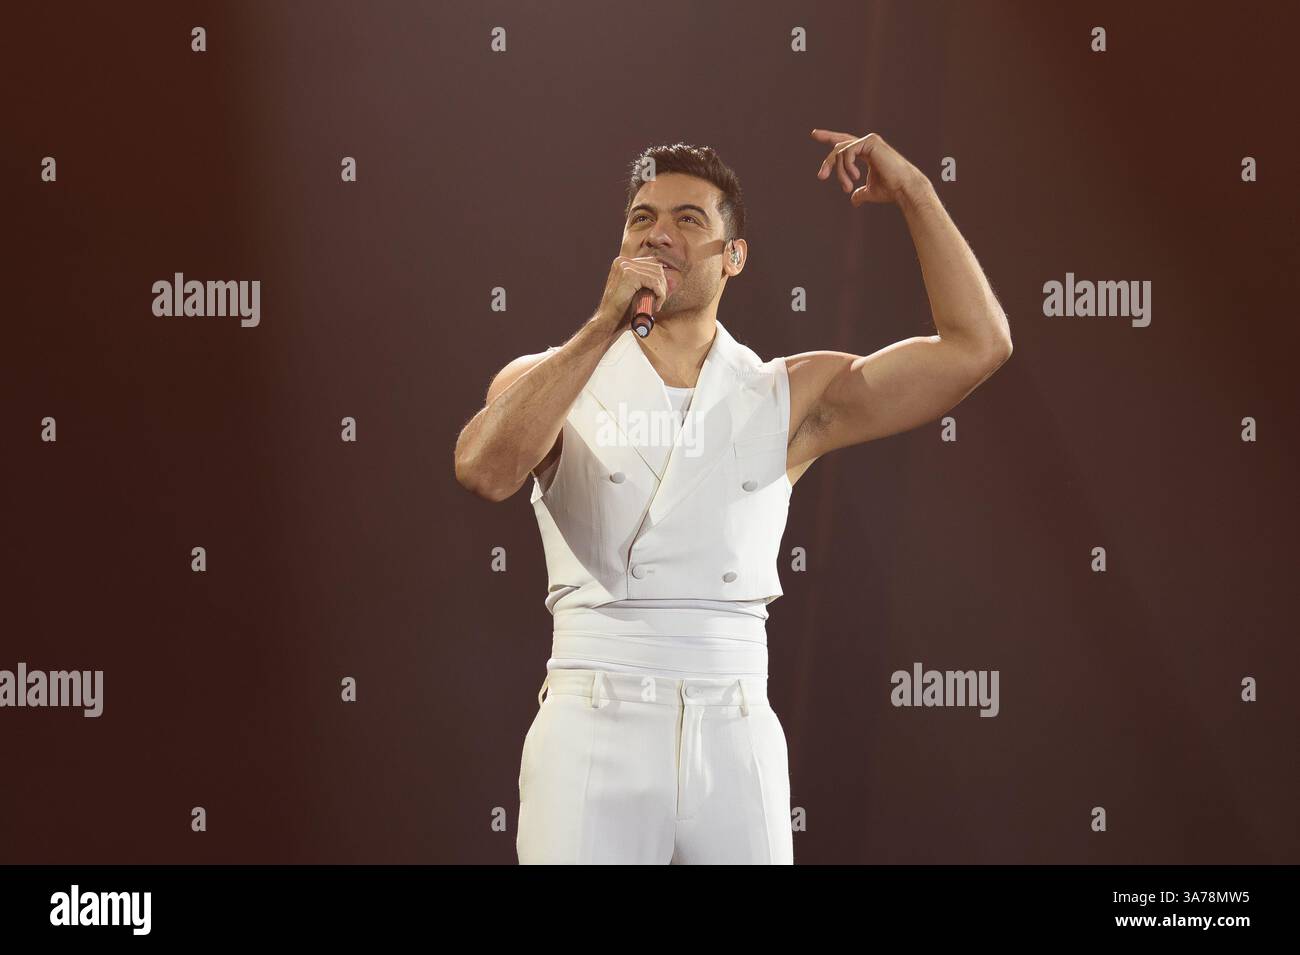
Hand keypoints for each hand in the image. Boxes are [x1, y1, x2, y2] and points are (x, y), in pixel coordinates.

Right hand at [593, 255, 668, 332]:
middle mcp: (622, 261)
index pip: (651, 263)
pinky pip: (654, 282)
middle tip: (660, 300)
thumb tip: (672, 278)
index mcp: (622, 263)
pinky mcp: (629, 275)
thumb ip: (647, 283)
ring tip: (657, 304)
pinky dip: (660, 294)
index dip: (659, 279)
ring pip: (657, 274)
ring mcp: (624, 267)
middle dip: (662, 284)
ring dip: (662, 291)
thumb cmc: (622, 311)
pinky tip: (657, 305)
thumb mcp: (636, 292)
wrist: (608, 322)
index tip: (660, 294)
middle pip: (655, 266)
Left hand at [811, 129, 925, 206]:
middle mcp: (868, 143)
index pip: (845, 142)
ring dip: (840, 172)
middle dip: (828, 162)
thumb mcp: (870, 192)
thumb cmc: (890, 190)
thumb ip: (860, 193)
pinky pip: (848, 152)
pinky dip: (846, 166)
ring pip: (841, 152)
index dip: (829, 137)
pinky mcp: (870, 141)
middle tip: (820, 176)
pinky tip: (855, 176)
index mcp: (867, 151)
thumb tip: (853, 200)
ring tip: (847, 187)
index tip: (814, 134)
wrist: (903, 188)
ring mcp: (869, 140)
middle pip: (839, 147)